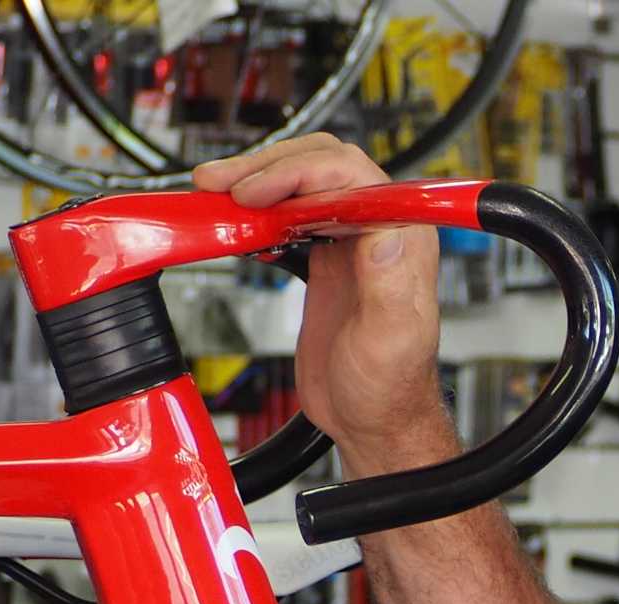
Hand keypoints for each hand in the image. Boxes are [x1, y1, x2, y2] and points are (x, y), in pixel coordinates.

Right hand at [192, 137, 450, 469]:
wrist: (371, 421)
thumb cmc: (390, 390)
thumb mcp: (390, 341)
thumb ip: (390, 286)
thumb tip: (384, 233)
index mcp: (403, 240)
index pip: (349, 176)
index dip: (298, 173)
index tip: (255, 193)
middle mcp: (379, 232)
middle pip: (322, 167)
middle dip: (269, 167)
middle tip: (221, 184)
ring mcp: (349, 242)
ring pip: (302, 185)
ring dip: (257, 181)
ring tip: (215, 191)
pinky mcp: (324, 258)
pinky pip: (288, 214)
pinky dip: (257, 210)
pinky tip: (235, 219)